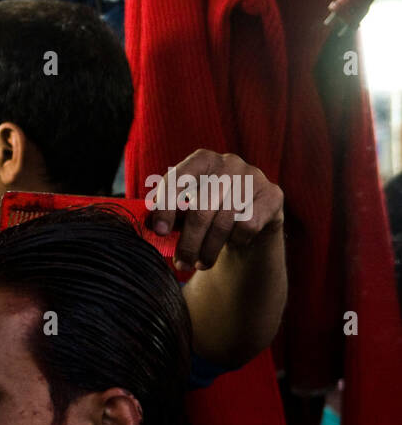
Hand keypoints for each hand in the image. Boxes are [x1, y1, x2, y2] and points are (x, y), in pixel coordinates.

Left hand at [145, 150, 283, 270]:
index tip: (159, 232)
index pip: (178, 180)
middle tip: (181, 264)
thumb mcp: (186, 209)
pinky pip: (247, 226)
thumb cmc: (208, 212)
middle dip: (188, 243)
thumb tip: (153, 228)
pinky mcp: (272, 194)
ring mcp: (253, 176)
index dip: (166, 207)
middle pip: (200, 210)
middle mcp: (228, 162)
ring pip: (223, 223)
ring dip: (208, 250)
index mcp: (201, 160)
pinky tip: (232, 243)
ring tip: (200, 264)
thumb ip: (168, 213)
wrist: (250, 219)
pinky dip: (235, 241)